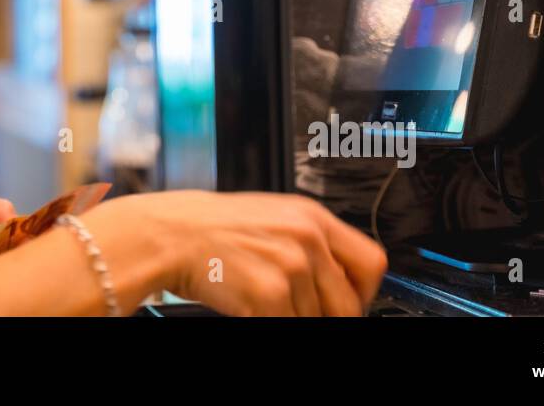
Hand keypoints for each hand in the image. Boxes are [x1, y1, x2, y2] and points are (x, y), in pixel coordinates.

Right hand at [143, 190, 386, 315]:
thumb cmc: (213, 227)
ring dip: (295, 318)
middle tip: (302, 311)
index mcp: (312, 217)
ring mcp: (291, 267)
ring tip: (267, 304)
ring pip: (317, 320)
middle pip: (349, 303)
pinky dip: (272, 324)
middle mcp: (308, 239)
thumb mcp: (272, 218)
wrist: (171, 234)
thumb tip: (335, 279)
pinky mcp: (270, 294)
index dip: (364, 292)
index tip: (351, 302)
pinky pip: (289, 326)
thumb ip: (308, 242)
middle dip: (330, 316)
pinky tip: (253, 310)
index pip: (372, 263)